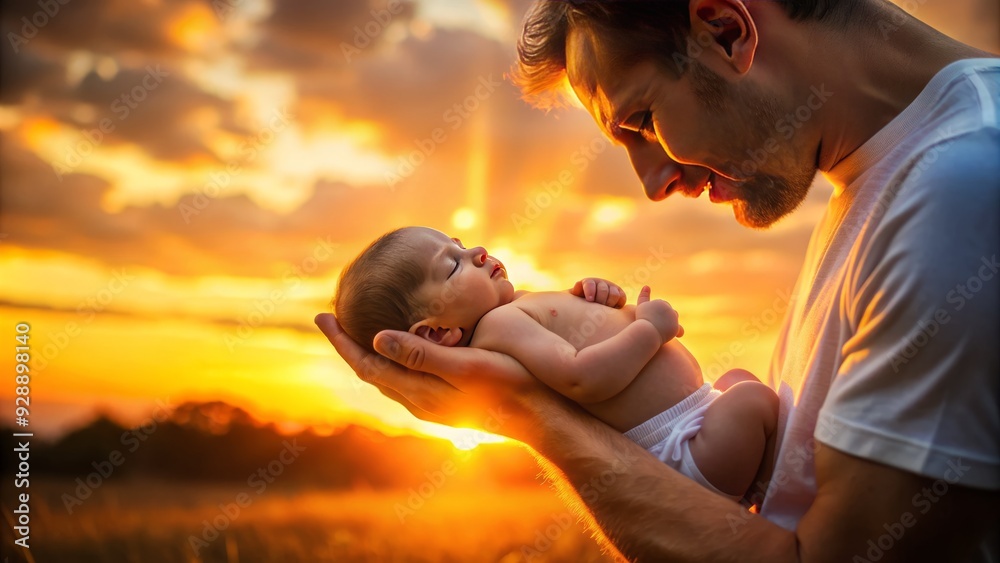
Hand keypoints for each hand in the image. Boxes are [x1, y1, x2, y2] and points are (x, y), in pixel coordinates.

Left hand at [314, 313, 557, 441]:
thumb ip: (421, 354)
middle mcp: (419, 402)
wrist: (542, 416)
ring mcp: (433, 405)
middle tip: (332, 319)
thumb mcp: (466, 364)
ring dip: (370, 354)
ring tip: (358, 332)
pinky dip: (393, 360)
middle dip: (349, 345)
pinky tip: (402, 348)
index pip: (366, 364)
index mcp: (419, 392)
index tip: (321, 316)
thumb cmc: (510, 383)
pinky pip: (406, 379)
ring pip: (388, 377)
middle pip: (371, 371)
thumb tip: (376, 339)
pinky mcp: (447, 402)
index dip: (341, 341)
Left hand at [571, 278, 626, 307]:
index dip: (590, 291)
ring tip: (605, 310)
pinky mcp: (619, 293)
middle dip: (600, 300)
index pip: (589, 284)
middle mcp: (599, 283)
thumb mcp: (573, 302)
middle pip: (602, 289)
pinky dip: (618, 303)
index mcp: (587, 283)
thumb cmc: (578, 307)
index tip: (589, 300)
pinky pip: (621, 297)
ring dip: (609, 303)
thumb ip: (571, 301)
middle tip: (598, 309)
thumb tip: (565, 305)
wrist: (590, 308)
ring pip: (613, 293)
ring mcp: (610, 287)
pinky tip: (612, 309)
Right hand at [634, 286, 682, 342]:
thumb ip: (644, 296)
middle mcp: (668, 308)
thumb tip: (647, 285)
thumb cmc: (642, 319)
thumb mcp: (641, 306)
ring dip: (672, 321)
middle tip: (659, 323)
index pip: (662, 305)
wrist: (645, 332)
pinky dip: (679, 331)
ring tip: (665, 327)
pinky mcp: (676, 327)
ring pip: (674, 319)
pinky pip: (680, 329)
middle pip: (669, 311)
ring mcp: (673, 318)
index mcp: (660, 302)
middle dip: (666, 315)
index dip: (658, 311)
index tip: (653, 316)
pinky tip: (677, 334)